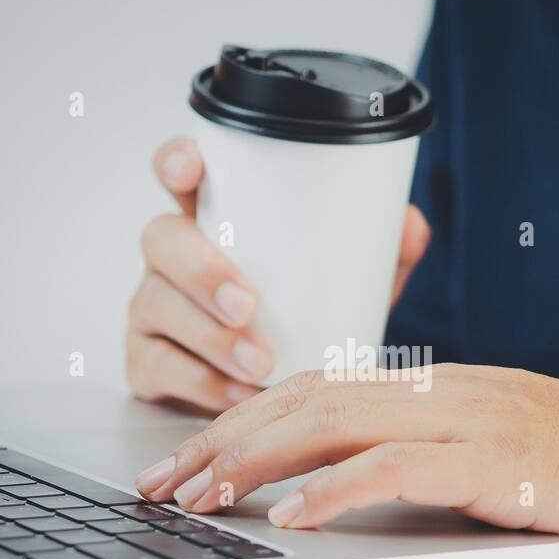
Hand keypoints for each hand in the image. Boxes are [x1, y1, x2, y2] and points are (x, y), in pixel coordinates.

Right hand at [127, 138, 432, 414]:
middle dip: (200, 270)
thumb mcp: (353, 277)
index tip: (191, 172)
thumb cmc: (313, 313)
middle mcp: (175, 257)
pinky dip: (199, 383)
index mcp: (216, 218)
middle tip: (248, 305)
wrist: (298, 390)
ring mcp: (155, 307)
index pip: (180, 173)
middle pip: (161, 240)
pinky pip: (157, 368)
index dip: (176, 163)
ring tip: (259, 363)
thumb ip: (382, 246)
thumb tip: (409, 225)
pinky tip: (235, 395)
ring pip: (156, 307)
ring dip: (208, 338)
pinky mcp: (148, 360)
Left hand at [133, 364, 558, 554]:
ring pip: (337, 423)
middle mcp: (438, 389)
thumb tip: (348, 473)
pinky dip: (340, 488)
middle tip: (165, 482)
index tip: (189, 456)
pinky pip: (404, 469)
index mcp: (430, 384)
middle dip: (222, 439)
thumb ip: (422, 444)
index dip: (240, 418)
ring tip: (203, 496)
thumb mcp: (488, 438)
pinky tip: (296, 514)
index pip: (312, 387)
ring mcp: (469, 419)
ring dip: (259, 461)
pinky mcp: (501, 462)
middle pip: (304, 399)